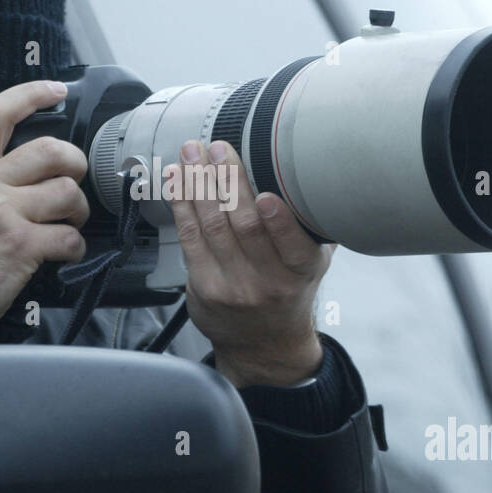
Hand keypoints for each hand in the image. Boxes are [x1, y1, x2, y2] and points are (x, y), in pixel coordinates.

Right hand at [0, 80, 88, 348]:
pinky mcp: (20, 245)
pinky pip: (69, 236)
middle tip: (73, 183)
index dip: (32, 93)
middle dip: (76, 166)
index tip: (57, 91)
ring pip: (68, 192)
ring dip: (79, 212)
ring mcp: (2, 212)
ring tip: (68, 226)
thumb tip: (23, 169)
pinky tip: (62, 255)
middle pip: (52, 149)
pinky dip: (75, 248)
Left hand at [163, 139, 334, 387]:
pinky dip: (181, 205)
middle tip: (217, 149)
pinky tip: (177, 181)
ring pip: (212, 228)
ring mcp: (233, 286)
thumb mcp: (313, 262)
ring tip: (192, 154)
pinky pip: (190, 238)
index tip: (266, 195)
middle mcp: (268, 282)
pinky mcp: (203, 286)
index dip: (278, 221)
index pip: (292, 245)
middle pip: (245, 227)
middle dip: (228, 182)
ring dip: (199, 185)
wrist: (263, 343)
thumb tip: (312, 174)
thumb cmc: (289, 291)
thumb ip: (312, 226)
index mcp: (301, 271)